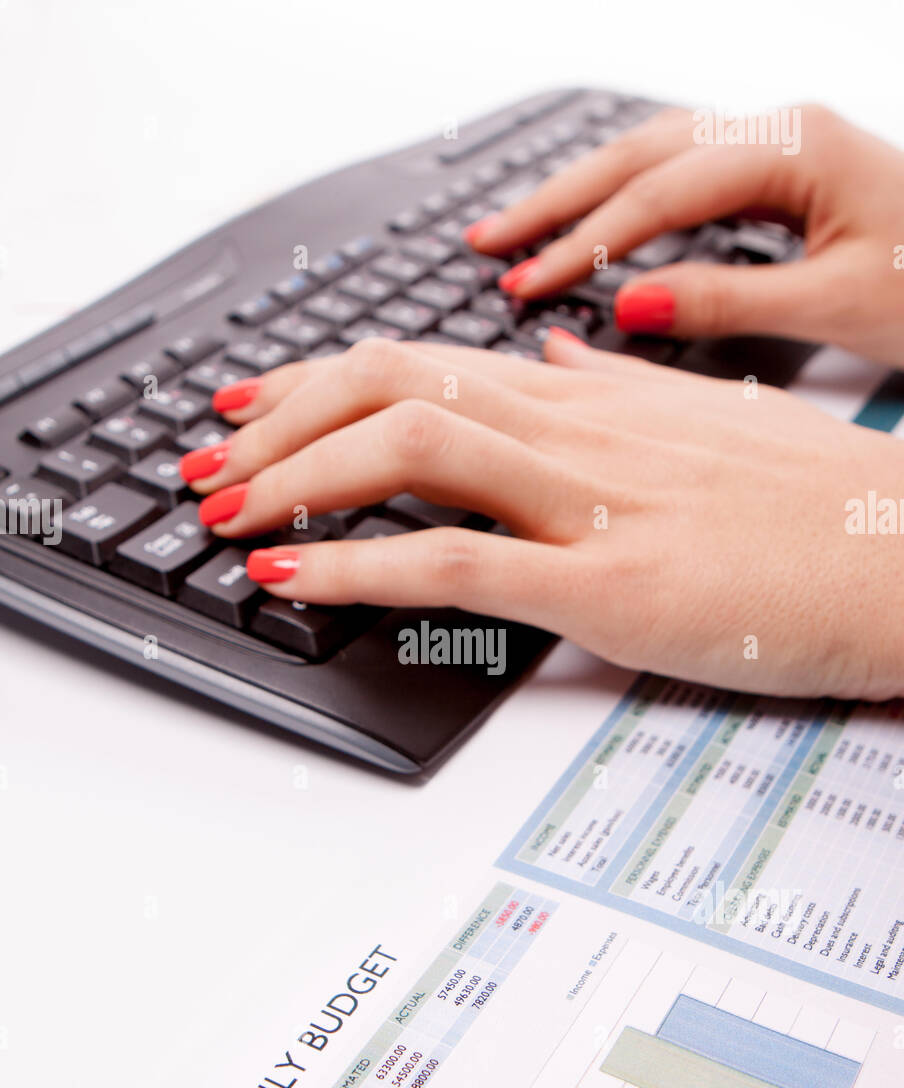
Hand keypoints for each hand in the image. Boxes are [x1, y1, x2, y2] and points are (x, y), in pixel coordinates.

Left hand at [182, 336, 903, 699]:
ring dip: (292, 478)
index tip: (254, 403)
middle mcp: (581, 428)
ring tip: (221, 511)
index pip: (424, 358)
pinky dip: (356, 565)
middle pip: (391, 384)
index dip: (317, 378)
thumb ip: (623, 392)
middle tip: (206, 457)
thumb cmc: (821, 504)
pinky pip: (460, 560)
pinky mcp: (614, 583)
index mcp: (597, 396)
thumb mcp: (709, 422)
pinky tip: (290, 575)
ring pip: (410, 448)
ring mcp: (594, 501)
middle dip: (277, 420)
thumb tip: (558, 361)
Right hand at [466, 105, 903, 367]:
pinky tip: (594, 218)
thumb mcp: (835, 305)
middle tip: (484, 242)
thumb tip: (625, 303)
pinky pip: (682, 167)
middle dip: (555, 201)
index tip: (521, 289)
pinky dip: (626, 196)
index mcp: (793, 146)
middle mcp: (780, 127)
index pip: (656, 198)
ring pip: (654, 152)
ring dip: (581, 191)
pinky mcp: (783, 165)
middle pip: (638, 153)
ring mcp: (781, 139)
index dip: (581, 246)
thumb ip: (726, 300)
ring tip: (517, 229)